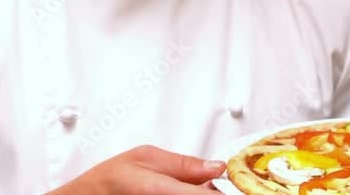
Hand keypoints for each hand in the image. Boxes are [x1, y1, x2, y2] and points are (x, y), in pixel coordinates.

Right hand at [49, 144, 226, 194]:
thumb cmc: (108, 181)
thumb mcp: (145, 157)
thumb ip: (184, 164)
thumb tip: (217, 166)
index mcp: (161, 190)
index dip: (228, 191)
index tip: (241, 185)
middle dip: (215, 193)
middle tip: (211, 183)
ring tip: (195, 187)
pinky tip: (186, 193)